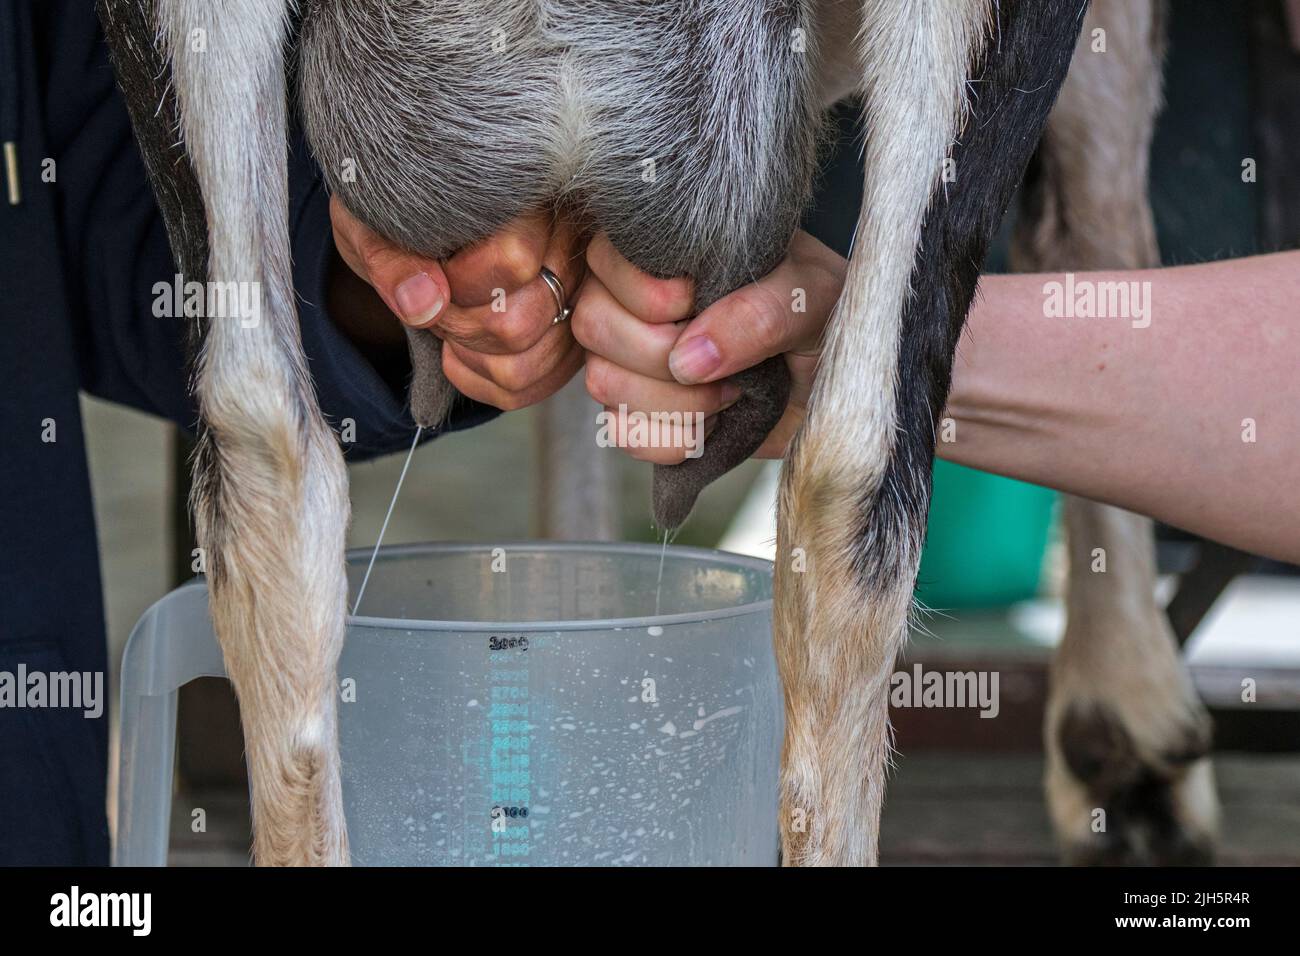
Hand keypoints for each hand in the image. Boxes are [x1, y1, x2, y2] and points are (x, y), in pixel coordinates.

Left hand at [330, 197, 587, 409]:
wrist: (410, 222)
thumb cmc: (395, 216)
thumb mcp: (374, 225)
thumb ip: (393, 260)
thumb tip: (424, 304)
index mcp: (526, 198)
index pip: (513, 261)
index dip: (460, 286)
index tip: (429, 274)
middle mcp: (566, 244)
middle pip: (522, 323)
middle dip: (460, 328)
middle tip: (435, 306)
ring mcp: (574, 297)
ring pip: (528, 364)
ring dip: (471, 359)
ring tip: (449, 327)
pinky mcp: (566, 336)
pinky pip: (533, 387)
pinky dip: (484, 385)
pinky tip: (462, 353)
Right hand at [572, 230, 845, 461]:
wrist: (832, 378)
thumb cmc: (819, 314)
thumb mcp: (809, 297)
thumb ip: (759, 314)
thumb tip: (689, 359)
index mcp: (662, 248)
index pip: (606, 261)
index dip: (651, 297)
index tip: (699, 303)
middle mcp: (629, 297)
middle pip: (595, 325)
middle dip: (666, 360)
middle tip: (730, 367)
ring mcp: (627, 356)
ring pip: (604, 382)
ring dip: (676, 404)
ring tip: (730, 395)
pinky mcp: (638, 410)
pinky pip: (622, 433)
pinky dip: (672, 441)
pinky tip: (714, 427)